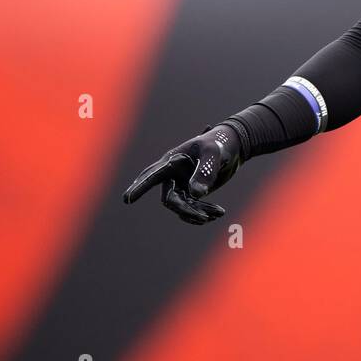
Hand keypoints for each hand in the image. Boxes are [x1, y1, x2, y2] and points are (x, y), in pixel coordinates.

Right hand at [122, 124, 242, 224]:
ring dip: (198, 213)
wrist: (233, 145)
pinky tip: (217, 214)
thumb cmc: (219, 143)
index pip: (152, 175)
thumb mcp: (214, 154)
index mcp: (172, 160)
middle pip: (169, 199)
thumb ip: (205, 171)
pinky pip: (191, 209)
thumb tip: (196, 194)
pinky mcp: (192, 193)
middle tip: (203, 218)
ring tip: (219, 213)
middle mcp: (173, 175)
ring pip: (182, 207)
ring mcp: (181, 185)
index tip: (127, 199)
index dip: (140, 186)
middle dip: (185, 209)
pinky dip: (202, 213)